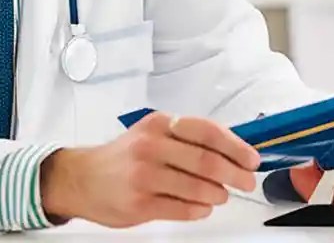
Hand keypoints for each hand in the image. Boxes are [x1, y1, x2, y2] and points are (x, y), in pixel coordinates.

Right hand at [40, 112, 258, 227]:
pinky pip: (181, 209)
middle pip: (207, 161)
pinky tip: (203, 207)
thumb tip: (232, 149)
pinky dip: (199, 209)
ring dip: (218, 194)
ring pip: (197, 187)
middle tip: (246, 182)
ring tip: (221, 195)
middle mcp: (152, 146)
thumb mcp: (153, 133)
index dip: (236, 147)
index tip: (251, 159)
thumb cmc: (124, 156)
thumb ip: (187, 138)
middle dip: (235, 174)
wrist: (81, 178)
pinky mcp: (139, 203)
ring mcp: (144, 176)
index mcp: (161, 124)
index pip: (208, 131)